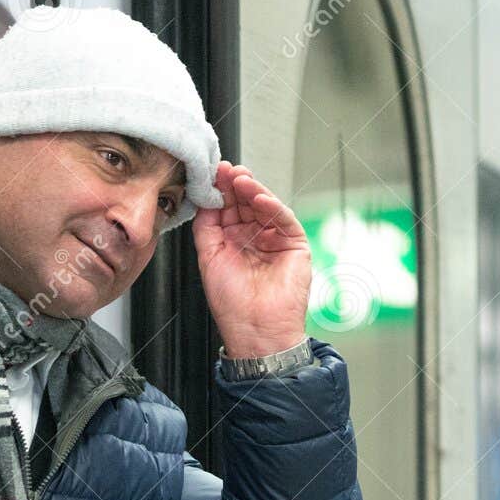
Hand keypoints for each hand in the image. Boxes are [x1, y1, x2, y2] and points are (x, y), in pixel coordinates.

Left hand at [192, 162, 310, 355]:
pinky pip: (283, 218)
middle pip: (245, 202)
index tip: (211, 174)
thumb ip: (206, 226)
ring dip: (251, 189)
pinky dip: (271, 205)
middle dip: (235, 184)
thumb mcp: (208, 257)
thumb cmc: (232, 304)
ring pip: (264, 206)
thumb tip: (204, 197)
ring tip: (238, 179)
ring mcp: (275, 239)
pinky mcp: (294, 244)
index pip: (227, 207)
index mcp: (233, 240)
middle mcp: (254, 237)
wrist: (254, 329)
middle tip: (225, 170)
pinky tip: (258, 197)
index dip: (220, 190)